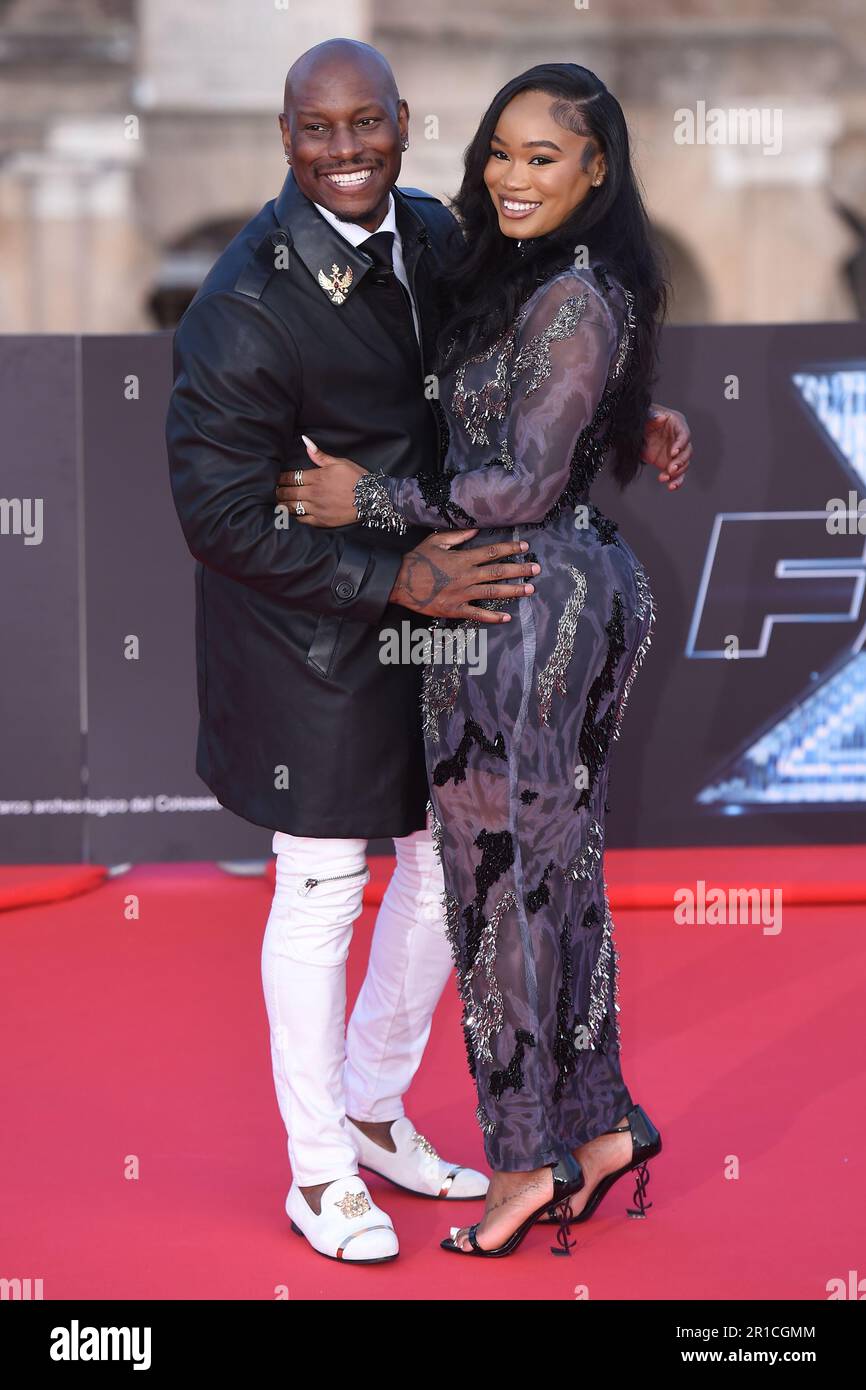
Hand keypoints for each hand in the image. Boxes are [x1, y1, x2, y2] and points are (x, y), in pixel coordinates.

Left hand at [276, 435, 365, 525]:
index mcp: (316, 477)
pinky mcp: (322, 521)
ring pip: (292, 507)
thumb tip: (305, 441)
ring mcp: (316, 508)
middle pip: (288, 493)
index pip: (291, 477)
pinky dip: (294, 517)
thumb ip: (319, 455)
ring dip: (283, 505)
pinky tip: (291, 515)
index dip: (281, 478)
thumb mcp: (339, 462)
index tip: (276, 479)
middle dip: (278, 491)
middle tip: (273, 491)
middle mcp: (313, 493)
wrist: (371, 498)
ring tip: (277, 503)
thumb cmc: (356, 478)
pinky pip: (302, 520)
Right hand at [389, 531, 540, 623]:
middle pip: (498, 571)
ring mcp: (462, 594)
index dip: (510, 548)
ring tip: (529, 589)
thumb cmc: (417, 560)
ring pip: (493, 592)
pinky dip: (492, 617)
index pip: (491, 552)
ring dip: (513, 591)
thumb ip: (458, 536)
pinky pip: (477, 614)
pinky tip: (507, 617)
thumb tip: (476, 530)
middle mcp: (466, 576)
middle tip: (536, 570)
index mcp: (462, 559)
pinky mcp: (455, 609)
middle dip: (519, 569)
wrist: (399, 582)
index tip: (525, 546)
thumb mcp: (436, 541)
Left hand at [642, 404, 691, 488]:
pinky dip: (676, 481)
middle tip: (671, 469)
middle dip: (680, 461)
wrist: (635, 432)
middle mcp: (679, 439)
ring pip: (684, 465)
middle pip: (687, 452)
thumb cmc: (642, 419)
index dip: (681, 444)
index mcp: (677, 424)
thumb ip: (652, 416)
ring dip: (677, 473)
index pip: (684, 435)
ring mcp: (676, 453)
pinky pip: (677, 474)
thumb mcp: (645, 415)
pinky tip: (670, 486)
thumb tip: (661, 417)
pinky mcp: (670, 464)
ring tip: (664, 478)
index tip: (673, 452)